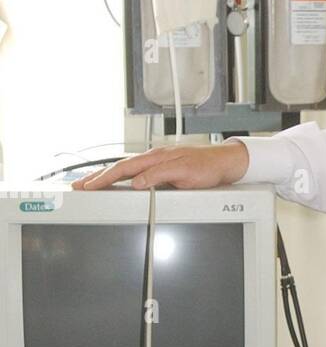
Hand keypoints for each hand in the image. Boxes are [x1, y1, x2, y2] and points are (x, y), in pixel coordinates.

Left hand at [71, 140, 248, 190]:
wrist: (223, 162)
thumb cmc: (199, 168)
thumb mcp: (171, 177)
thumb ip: (153, 182)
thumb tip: (135, 188)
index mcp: (151, 161)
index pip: (120, 168)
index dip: (100, 177)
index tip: (84, 185)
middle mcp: (155, 158)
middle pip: (121, 167)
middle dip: (99, 177)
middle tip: (81, 186)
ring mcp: (168, 161)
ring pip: (135, 167)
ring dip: (114, 175)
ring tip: (97, 185)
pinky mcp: (182, 167)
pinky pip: (161, 172)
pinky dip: (148, 178)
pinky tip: (137, 184)